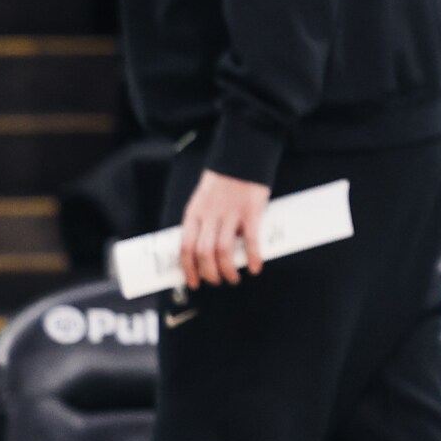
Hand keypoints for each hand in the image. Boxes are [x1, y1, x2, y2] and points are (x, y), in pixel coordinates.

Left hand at [178, 169, 270, 289]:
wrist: (242, 157)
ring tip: (233, 277)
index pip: (185, 247)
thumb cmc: (223, 184)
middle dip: (209, 273)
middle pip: (204, 252)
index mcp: (194, 213)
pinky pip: (251, 240)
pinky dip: (252, 257)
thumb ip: (202, 223)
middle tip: (217, 281)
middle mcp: (210, 215)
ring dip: (227, 270)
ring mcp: (230, 213)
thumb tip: (205, 253)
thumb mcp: (203, 201)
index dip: (188, 269)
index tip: (193, 283)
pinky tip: (254, 268)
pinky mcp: (251, 211)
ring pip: (223, 250)